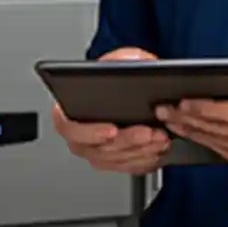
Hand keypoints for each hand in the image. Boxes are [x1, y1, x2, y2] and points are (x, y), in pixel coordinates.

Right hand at [51, 47, 170, 174]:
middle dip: (126, 141)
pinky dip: (146, 159)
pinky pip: (129, 166)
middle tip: (147, 132)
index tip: (111, 129)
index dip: (89, 132)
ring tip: (159, 137)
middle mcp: (80, 136)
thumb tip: (132, 65)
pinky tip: (159, 148)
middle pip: (97, 149)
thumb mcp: (121, 59)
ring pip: (116, 160)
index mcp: (68, 111)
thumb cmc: (118, 76)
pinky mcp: (116, 161)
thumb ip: (123, 60)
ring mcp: (97, 152)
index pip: (69, 128)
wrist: (130, 89)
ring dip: (140, 151)